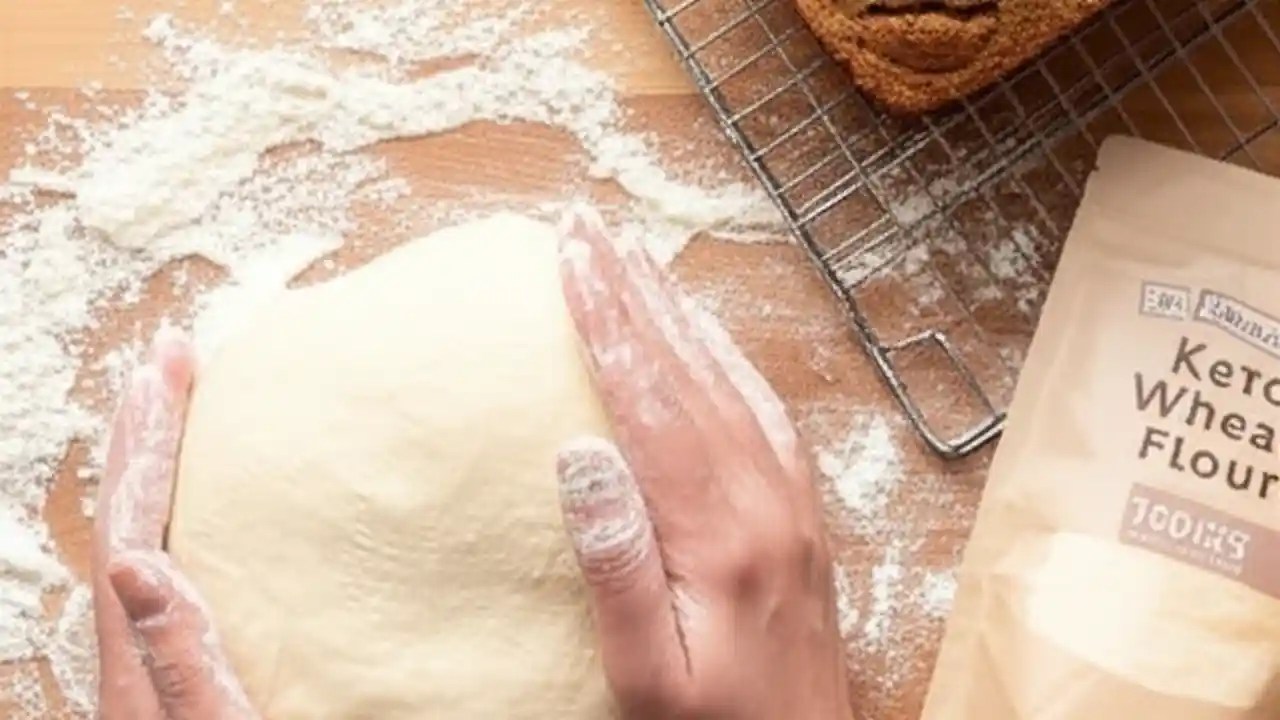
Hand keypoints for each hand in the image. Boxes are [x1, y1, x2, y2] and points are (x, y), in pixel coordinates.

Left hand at [92, 331, 257, 719]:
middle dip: (145, 434)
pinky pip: (171, 571)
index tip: (173, 366)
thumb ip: (179, 667)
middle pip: (128, 523)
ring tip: (173, 410)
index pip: (137, 530)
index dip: (153, 444)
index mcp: (134, 669)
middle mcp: (133, 658)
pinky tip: (204, 513)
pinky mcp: (183, 677)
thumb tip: (134, 567)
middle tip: (169, 358)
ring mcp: (152, 667)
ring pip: (144, 542)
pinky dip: (179, 519)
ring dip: (154, 467)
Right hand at [555, 208, 851, 718]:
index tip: (572, 255)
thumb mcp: (647, 676)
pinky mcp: (801, 513)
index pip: (651, 400)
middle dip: (635, 289)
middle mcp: (766, 498)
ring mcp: (792, 501)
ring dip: (679, 311)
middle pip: (691, 370)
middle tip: (590, 226)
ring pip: (731, 378)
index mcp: (723, 533)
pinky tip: (705, 338)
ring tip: (636, 257)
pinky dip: (726, 357)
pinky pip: (763, 411)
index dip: (607, 320)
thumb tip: (580, 453)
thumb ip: (616, 567)